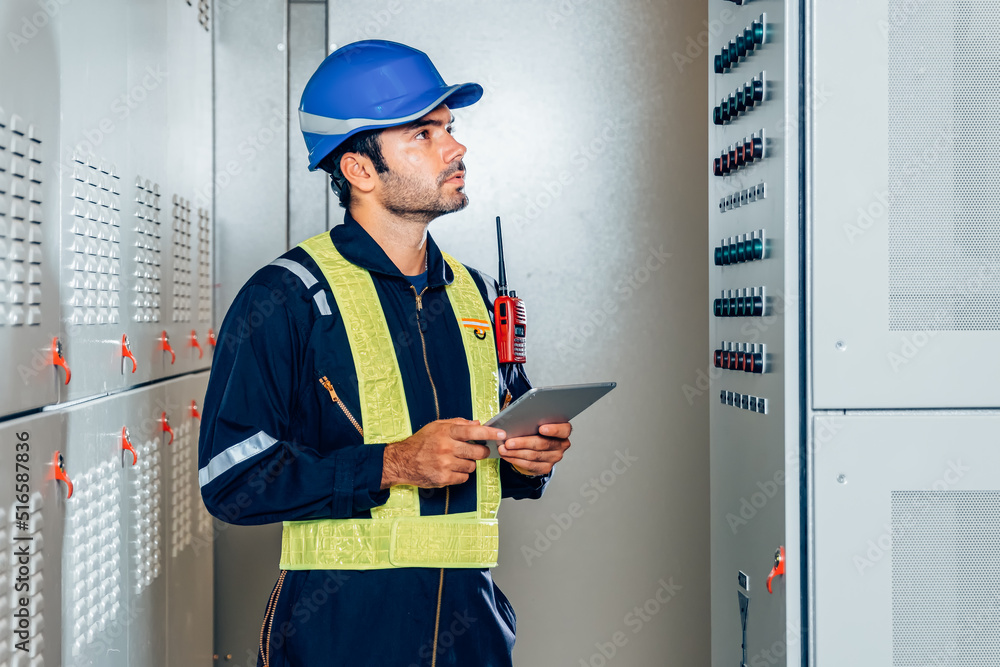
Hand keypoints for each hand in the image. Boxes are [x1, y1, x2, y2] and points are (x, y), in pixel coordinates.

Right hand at [382, 418, 504, 488]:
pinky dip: (461, 474)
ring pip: (471, 466)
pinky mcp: (443, 478)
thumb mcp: (436, 426)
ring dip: (468, 463)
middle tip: (479, 451)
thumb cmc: (420, 442)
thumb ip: (458, 423)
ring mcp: (445, 464)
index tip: (501, 434)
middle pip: (478, 452)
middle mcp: (446, 448)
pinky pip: (464, 477)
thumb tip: (478, 424)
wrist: (402, 461)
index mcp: (446, 432)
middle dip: (482, 452)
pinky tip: (451, 469)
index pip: (473, 432)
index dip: (489, 434)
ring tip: (456, 460)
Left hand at [498, 422, 571, 476]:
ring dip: (516, 453)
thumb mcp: (537, 421)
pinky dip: (516, 460)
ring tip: (503, 449)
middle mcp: (562, 444)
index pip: (564, 429)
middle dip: (523, 443)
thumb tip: (516, 419)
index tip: (541, 428)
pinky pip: (530, 465)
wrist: (538, 445)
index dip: (553, 429)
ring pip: (534, 456)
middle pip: (543, 444)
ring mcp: (555, 457)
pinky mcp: (546, 467)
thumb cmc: (536, 429)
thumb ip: (533, 420)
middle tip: (509, 442)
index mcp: (563, 430)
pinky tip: (507, 456)